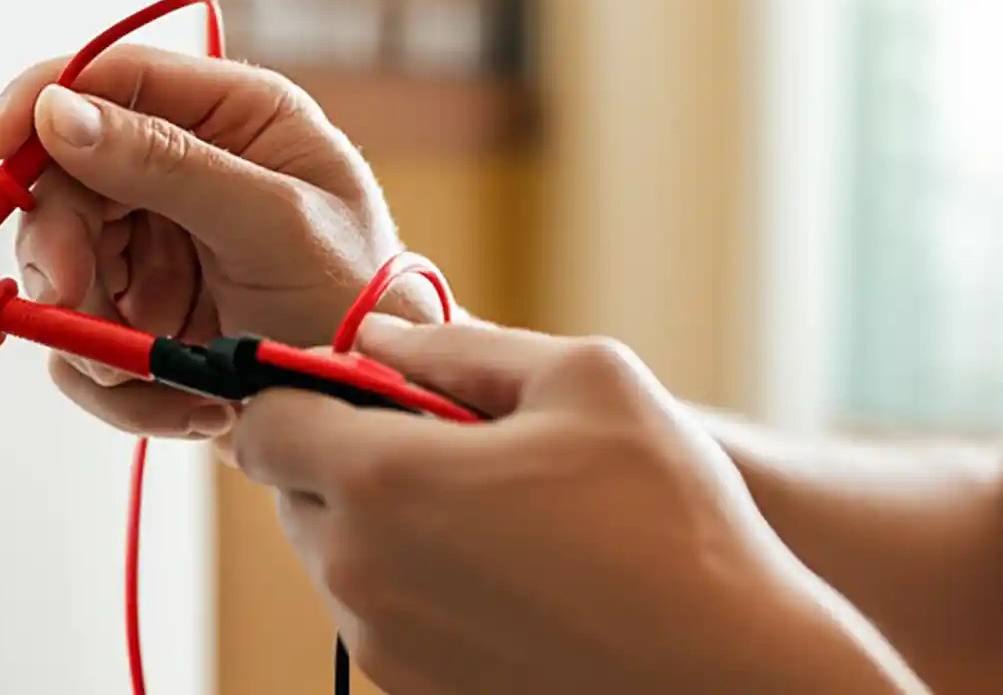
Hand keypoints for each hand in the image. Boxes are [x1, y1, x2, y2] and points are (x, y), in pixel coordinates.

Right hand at [0, 45, 438, 437]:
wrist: (372, 399)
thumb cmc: (357, 298)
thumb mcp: (272, 222)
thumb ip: (167, 165)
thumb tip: (63, 114)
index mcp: (235, 119)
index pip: (114, 81)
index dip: (43, 105)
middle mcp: (190, 174)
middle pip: (71, 183)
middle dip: (63, 250)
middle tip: (69, 298)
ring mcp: (162, 247)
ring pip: (66, 271)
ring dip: (93, 334)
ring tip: (156, 368)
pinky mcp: (147, 315)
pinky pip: (87, 342)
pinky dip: (119, 381)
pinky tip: (182, 396)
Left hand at [234, 317, 926, 693]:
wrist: (735, 677)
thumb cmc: (672, 518)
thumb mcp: (585, 380)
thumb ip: (457, 348)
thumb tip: (377, 342)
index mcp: (384, 481)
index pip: (266, 423)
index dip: (295, 387)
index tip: (347, 380)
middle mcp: (359, 574)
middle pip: (293, 491)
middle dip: (341, 452)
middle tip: (437, 438)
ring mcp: (383, 646)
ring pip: (336, 556)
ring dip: (380, 519)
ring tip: (490, 508)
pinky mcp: (414, 694)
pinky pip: (379, 614)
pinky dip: (412, 579)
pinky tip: (504, 571)